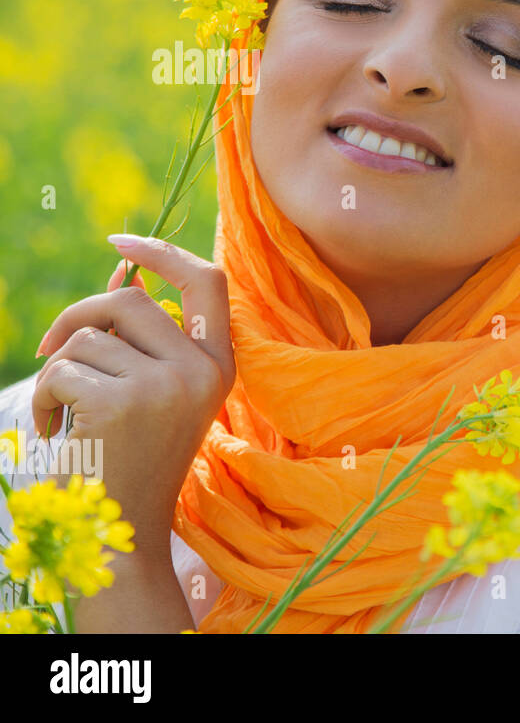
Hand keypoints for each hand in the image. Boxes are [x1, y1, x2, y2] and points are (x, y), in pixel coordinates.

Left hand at [31, 235, 234, 555]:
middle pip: (129, 300)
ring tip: (65, 413)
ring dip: (58, 372)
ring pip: (88, 337)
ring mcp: (167, 386)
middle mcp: (202, 370)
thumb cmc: (130, 460)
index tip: (120, 242)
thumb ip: (144, 337)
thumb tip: (123, 271)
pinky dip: (45, 399)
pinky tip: (59, 431)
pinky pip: (62, 370)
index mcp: (219, 365)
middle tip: (50, 350)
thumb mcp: (155, 392)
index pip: (206, 282)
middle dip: (76, 317)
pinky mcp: (123, 403)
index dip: (164, 252)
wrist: (124, 532)